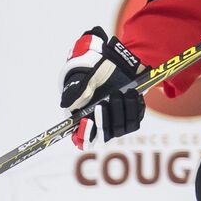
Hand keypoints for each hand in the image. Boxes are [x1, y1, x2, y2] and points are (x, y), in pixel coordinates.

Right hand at [59, 27, 146, 148]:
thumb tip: (66, 105)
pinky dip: (133, 108)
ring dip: (120, 112)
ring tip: (120, 92)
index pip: (83, 139)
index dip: (85, 135)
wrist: (116, 61)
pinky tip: (130, 93)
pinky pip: (134, 121)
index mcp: (84, 118)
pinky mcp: (131, 117)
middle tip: (104, 101)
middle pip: (104, 135)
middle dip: (104, 120)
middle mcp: (100, 123)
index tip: (87, 121)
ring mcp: (116, 122)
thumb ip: (74, 92)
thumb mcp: (81, 78)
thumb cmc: (94, 70)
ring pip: (120, 129)